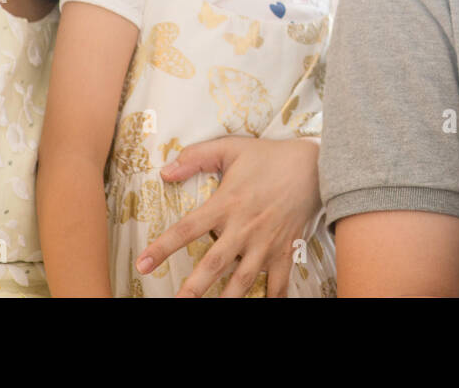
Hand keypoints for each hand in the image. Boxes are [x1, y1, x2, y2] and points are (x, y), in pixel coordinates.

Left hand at [134, 135, 321, 296]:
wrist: (315, 165)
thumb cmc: (270, 156)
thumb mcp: (231, 147)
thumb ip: (196, 157)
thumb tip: (165, 172)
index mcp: (227, 203)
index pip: (188, 228)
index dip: (163, 247)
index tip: (143, 264)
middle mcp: (244, 227)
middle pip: (214, 263)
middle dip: (193, 288)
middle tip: (177, 303)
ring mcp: (266, 241)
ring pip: (243, 278)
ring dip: (228, 299)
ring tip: (215, 311)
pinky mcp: (285, 248)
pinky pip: (279, 280)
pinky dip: (273, 297)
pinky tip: (266, 306)